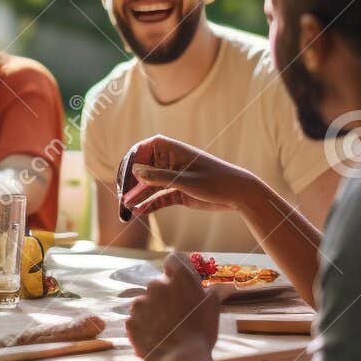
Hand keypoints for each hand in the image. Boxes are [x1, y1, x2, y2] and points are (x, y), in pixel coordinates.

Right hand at [116, 136, 263, 218]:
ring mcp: (170, 176)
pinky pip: (156, 197)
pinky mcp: (176, 190)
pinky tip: (138, 213)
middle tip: (121, 202)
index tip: (121, 185)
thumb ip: (158, 176)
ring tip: (126, 212)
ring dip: (135, 198)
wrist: (238, 193)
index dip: (127, 167)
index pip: (138, 153)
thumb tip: (134, 170)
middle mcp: (166, 160)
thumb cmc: (214, 181)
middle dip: (128, 186)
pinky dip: (147, 205)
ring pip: (146, 186)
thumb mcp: (184, 179)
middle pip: (139, 171)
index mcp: (167, 148)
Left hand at [126, 250, 226, 360]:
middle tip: (176, 310)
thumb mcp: (212, 308)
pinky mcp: (130, 320)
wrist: (182, 360)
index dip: (177, 269)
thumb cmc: (201, 332)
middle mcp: (156, 284)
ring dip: (153, 308)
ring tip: (165, 326)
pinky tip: (155, 335)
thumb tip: (224, 286)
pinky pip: (137, 317)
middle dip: (166, 293)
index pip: (174, 259)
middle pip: (159, 282)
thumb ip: (213, 291)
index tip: (181, 280)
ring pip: (146, 300)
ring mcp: (140, 302)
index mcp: (178, 277)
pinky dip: (144, 324)